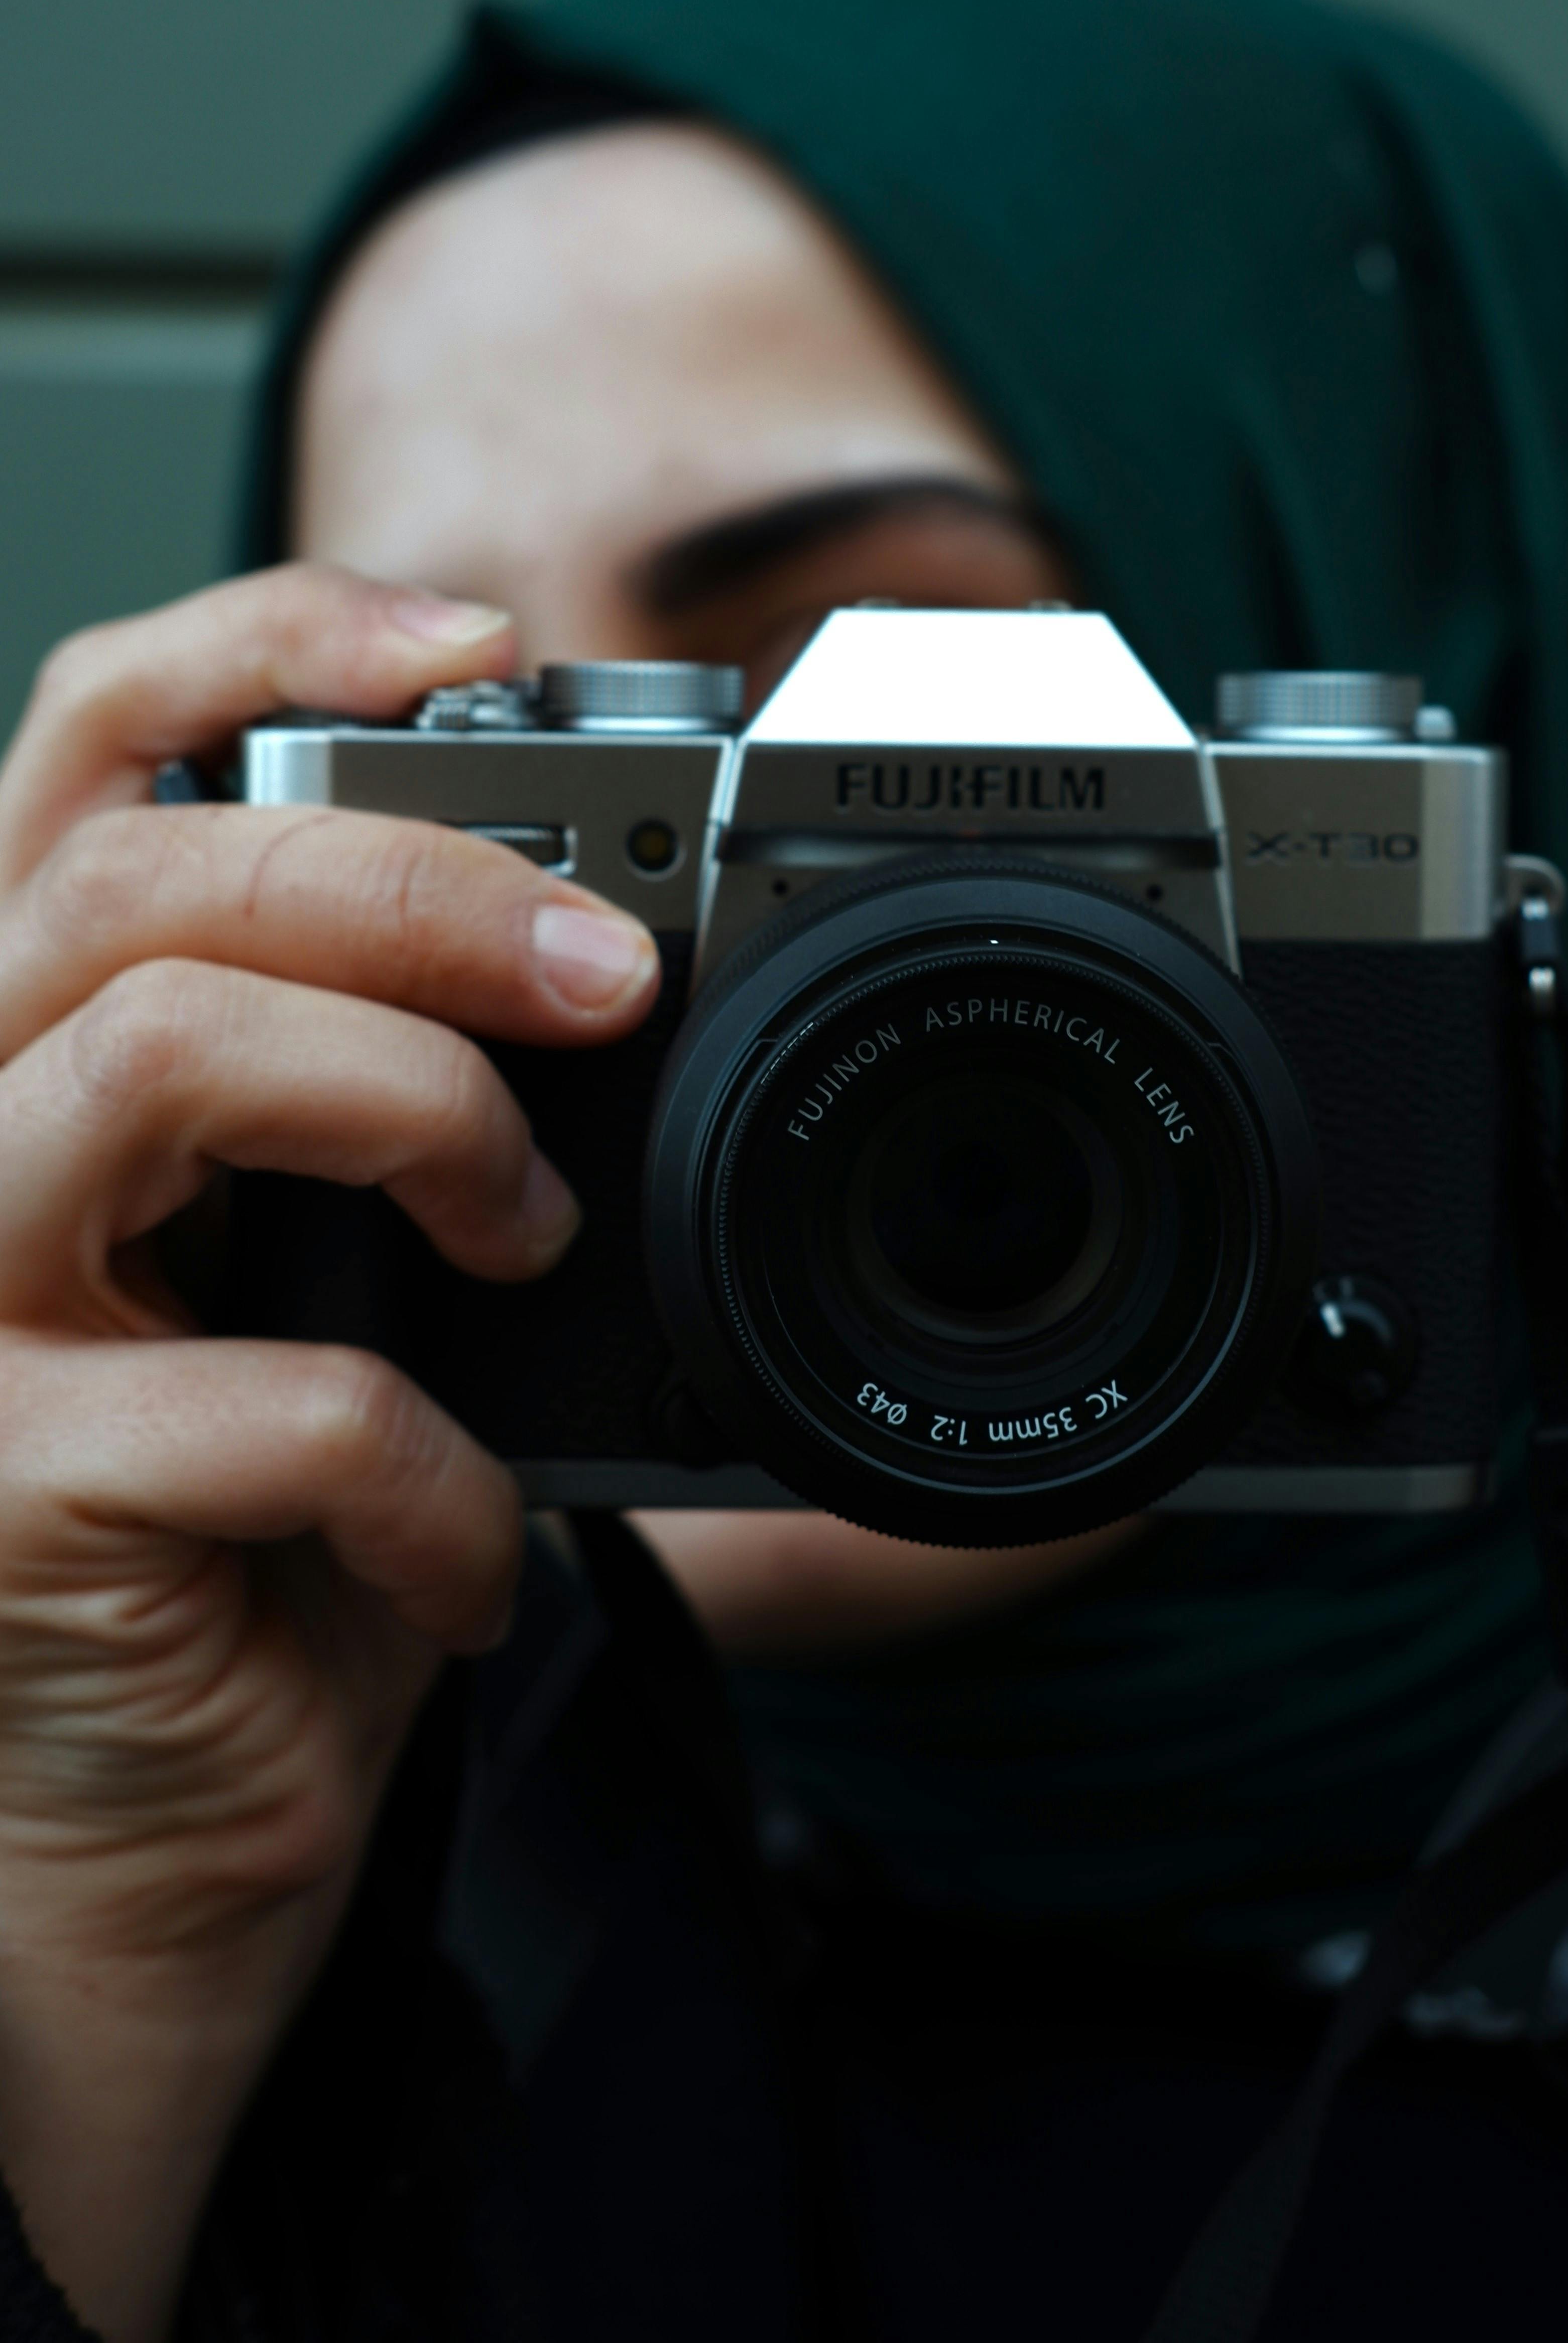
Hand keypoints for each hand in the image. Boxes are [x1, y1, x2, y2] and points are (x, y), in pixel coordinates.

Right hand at [0, 565, 658, 2342]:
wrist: (162, 1834)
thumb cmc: (264, 1521)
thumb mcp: (335, 1259)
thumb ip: (384, 1094)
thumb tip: (598, 953)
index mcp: (40, 1036)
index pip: (84, 743)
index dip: (263, 633)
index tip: (480, 641)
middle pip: (139, 874)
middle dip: (416, 884)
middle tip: (608, 974)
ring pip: (158, 1055)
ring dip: (415, 1116)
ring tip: (525, 1241)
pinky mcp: (5, 1486)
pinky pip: (261, 1395)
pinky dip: (431, 1468)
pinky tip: (481, 1545)